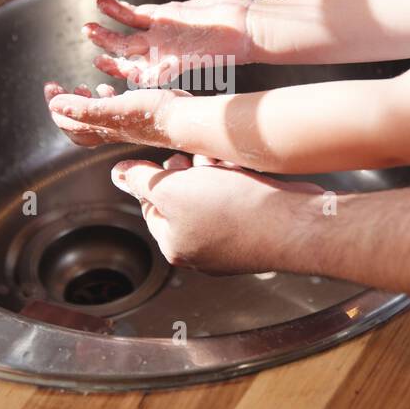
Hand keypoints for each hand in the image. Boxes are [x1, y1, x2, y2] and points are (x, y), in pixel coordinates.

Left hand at [44, 83, 190, 148]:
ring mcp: (123, 123)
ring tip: (81, 88)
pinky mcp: (137, 115)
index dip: (55, 106)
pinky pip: (113, 110)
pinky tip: (108, 88)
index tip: (51, 87)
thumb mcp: (114, 109)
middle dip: (64, 106)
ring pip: (94, 117)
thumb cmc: (152, 115)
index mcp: (100, 129)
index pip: (67, 122)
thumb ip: (84, 109)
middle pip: (77, 123)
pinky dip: (104, 99)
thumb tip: (54, 106)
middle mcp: (109, 130)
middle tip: (57, 88)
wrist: (183, 120)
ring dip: (82, 103)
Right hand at [84, 0, 258, 86]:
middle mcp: (166, 37)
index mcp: (170, 19)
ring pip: (132, 56)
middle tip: (86, 28)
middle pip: (126, 39)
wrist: (256, 25)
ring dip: (112, 54)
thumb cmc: (241, 9)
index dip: (116, 12)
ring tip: (93, 48)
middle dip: (104, 35)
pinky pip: (153, 74)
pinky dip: (137, 74)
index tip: (99, 2)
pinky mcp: (181, 62)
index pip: (135, 17)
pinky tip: (120, 69)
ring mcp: (171, 51)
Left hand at [110, 154, 322, 273]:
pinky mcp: (256, 229)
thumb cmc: (232, 209)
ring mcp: (231, 241)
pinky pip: (238, 199)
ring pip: (211, 196)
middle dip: (187, 172)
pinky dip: (236, 180)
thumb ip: (141, 180)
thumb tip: (118, 175)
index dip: (156, 177)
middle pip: (182, 200)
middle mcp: (202, 249)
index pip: (151, 206)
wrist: (291, 223)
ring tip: (220, 162)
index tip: (169, 159)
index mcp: (175, 246)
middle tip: (195, 159)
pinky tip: (241, 169)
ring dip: (212, 173)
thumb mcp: (172, 188)